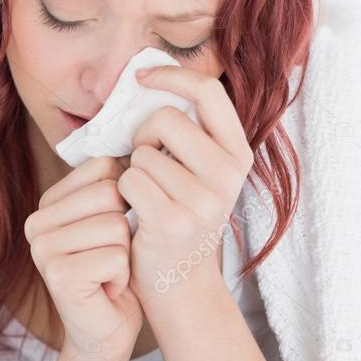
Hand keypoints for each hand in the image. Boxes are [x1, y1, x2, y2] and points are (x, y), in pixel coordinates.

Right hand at [24, 156, 142, 360]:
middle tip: (110, 255)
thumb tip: (136, 145)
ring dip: (125, 255)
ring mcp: (42, 248)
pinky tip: (107, 289)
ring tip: (109, 272)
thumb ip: (112, 184)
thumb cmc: (114, 273)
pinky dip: (123, 276)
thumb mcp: (112, 220)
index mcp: (48, 202)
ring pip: (115, 226)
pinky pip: (115, 257)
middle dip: (125, 228)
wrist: (106, 332)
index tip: (110, 230)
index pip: (104, 167)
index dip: (123, 200)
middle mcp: (36, 221)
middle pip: (111, 194)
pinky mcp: (57, 275)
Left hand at [117, 65, 254, 302]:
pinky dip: (123, 192)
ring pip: (143, 153)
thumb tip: (144, 77)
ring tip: (146, 194)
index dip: (171, 75)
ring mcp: (204, 199)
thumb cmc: (178, 216)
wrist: (180, 284)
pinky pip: (129, 180)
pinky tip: (136, 211)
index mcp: (237, 153)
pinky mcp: (174, 221)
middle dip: (143, 134)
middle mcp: (229, 174)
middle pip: (167, 118)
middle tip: (145, 161)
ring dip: (133, 169)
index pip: (208, 91)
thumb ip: (187, 133)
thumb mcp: (197, 172)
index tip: (140, 78)